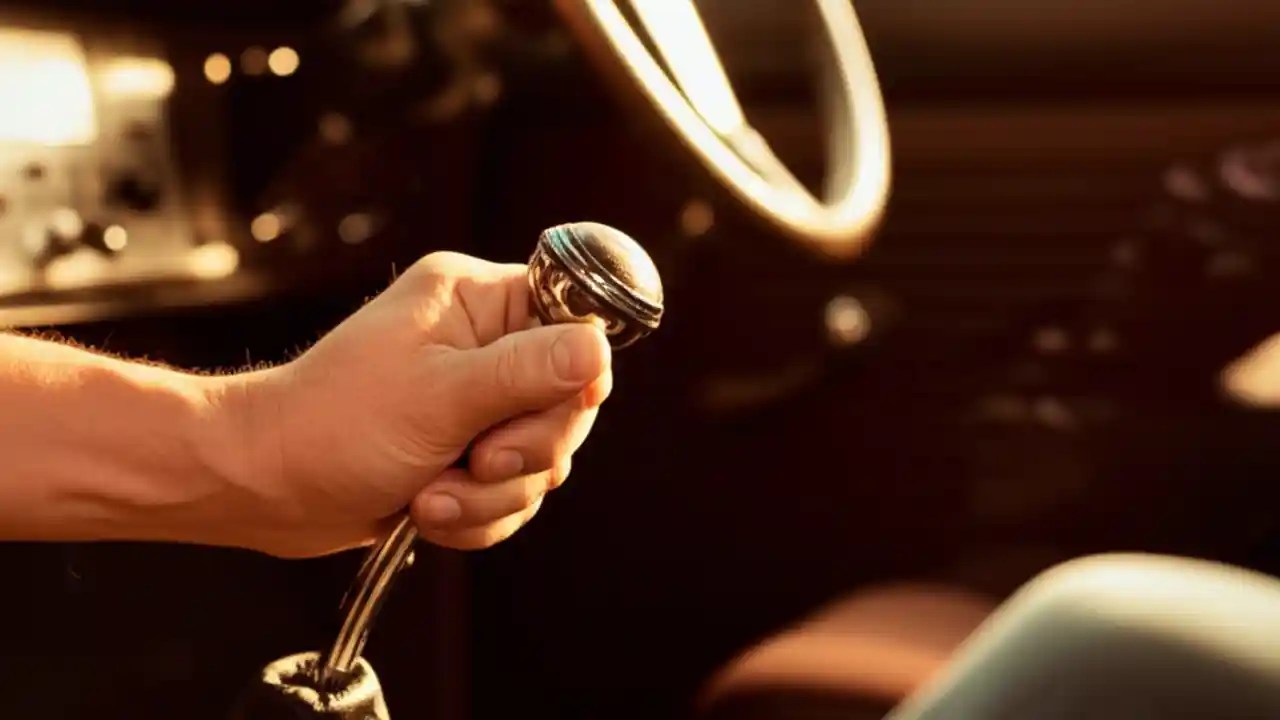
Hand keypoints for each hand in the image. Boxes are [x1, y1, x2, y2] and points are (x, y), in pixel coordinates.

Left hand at [220, 252, 611, 557]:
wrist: (265, 487)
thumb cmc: (333, 424)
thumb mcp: (440, 396)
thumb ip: (527, 372)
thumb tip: (597, 350)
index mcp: (476, 301)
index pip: (573, 319)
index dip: (576, 373)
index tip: (548, 408)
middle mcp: (484, 346)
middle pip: (567, 402)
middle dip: (523, 452)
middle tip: (476, 460)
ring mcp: (476, 403)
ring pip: (541, 459)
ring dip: (491, 494)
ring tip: (431, 496)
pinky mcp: (465, 453)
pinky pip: (512, 493)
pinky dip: (477, 515)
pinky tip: (429, 511)